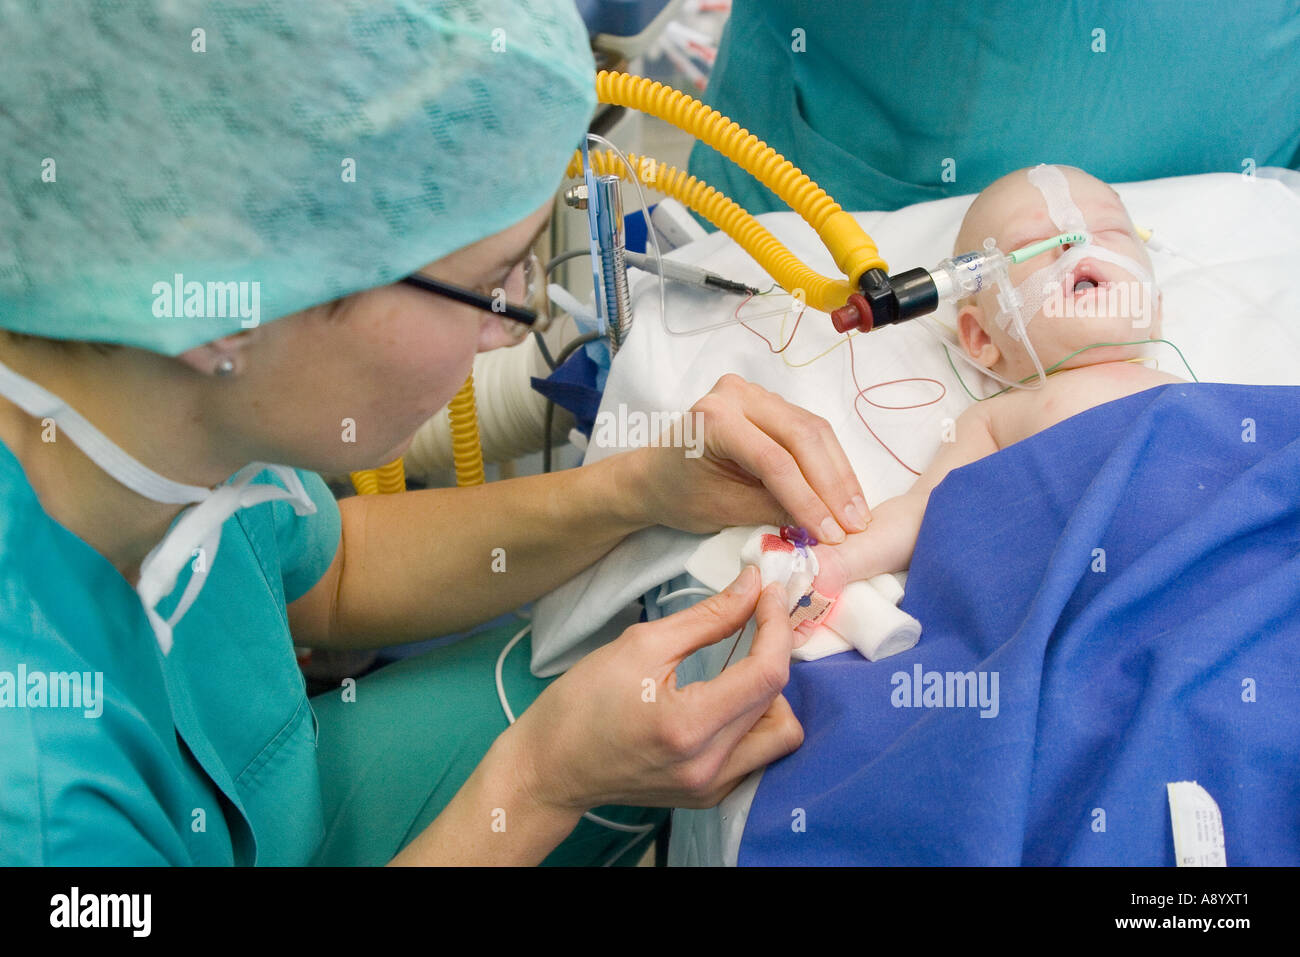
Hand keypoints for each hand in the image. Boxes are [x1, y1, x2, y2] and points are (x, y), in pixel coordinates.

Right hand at [510, 566, 802, 811]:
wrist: (551, 767)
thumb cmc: (583, 701)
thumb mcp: (641, 645)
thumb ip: (707, 617)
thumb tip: (752, 587)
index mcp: (690, 726)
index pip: (767, 674)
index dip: (777, 627)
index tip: (769, 594)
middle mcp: (710, 766)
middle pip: (780, 703)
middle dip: (774, 654)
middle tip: (754, 625)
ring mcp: (712, 788)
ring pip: (780, 736)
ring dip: (770, 695)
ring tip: (737, 669)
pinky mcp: (710, 797)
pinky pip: (759, 756)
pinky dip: (754, 722)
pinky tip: (725, 700)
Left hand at [624, 374, 870, 542]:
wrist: (654, 476)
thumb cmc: (680, 495)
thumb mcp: (726, 510)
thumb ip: (776, 511)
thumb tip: (828, 527)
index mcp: (715, 418)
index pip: (775, 460)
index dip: (809, 500)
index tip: (834, 535)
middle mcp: (736, 394)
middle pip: (802, 437)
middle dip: (834, 486)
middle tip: (856, 525)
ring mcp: (754, 393)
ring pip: (813, 431)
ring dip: (840, 474)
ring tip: (858, 514)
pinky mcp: (769, 401)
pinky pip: (808, 430)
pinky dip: (830, 462)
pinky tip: (845, 493)